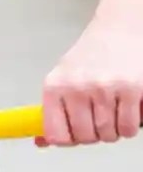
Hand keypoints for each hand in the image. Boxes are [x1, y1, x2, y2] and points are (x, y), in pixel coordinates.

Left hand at [40, 16, 142, 145]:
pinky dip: (131, 124)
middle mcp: (76, 87)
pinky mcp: (131, 90)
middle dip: (95, 134)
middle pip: (86, 137)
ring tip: (114, 108)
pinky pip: (130, 128)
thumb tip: (41, 142)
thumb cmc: (90, 56)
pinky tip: (127, 106)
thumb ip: (54, 111)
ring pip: (109, 135)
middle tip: (99, 117)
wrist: (119, 29)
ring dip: (115, 129)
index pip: (55, 134)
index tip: (75, 133)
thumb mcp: (63, 78)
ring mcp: (104, 89)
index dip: (69, 139)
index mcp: (54, 86)